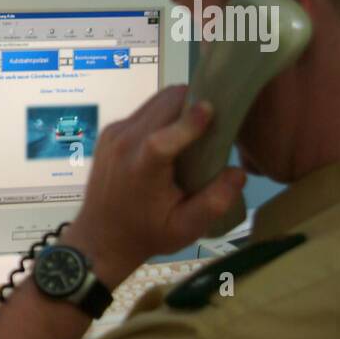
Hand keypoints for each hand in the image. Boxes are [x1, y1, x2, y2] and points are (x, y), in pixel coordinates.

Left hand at [66, 85, 246, 285]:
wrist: (101, 237)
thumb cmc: (148, 234)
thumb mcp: (186, 228)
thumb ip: (214, 203)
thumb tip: (238, 172)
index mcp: (141, 169)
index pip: (162, 138)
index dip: (188, 121)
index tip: (212, 107)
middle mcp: (123, 144)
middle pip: (164, 104)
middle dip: (194, 102)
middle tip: (217, 117)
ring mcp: (114, 133)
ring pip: (156, 101)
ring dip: (179, 106)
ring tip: (198, 124)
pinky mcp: (110, 130)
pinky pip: (144, 109)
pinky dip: (164, 114)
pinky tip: (175, 132)